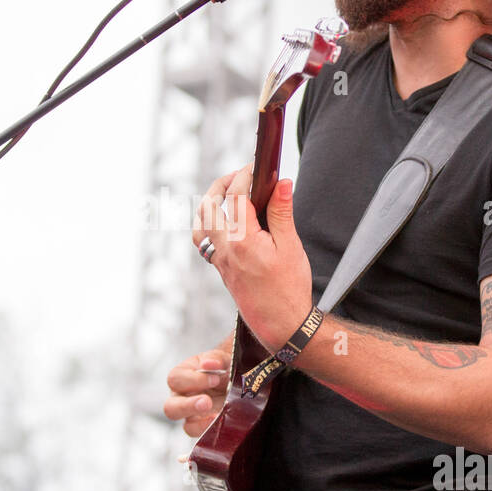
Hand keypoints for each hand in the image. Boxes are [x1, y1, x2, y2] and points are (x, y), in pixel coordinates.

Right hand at [164, 340, 231, 437]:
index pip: (176, 379)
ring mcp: (193, 416)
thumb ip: (216, 358)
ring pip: (187, 427)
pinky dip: (212, 431)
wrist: (240, 378)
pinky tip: (222, 423)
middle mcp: (182, 398)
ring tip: (216, 416)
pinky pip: (203, 436)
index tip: (215, 378)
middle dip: (188, 406)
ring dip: (201, 424)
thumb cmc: (224, 367)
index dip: (193, 380)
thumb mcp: (221, 358)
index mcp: (182, 376)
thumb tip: (209, 364)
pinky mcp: (206, 427)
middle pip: (170, 408)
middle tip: (206, 402)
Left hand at [192, 166, 312, 350]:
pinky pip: (203, 240)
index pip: (236, 196)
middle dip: (222, 184)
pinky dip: (208, 224)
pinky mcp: (220, 268)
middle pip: (209, 205)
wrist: (280, 324)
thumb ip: (282, 212)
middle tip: (241, 175)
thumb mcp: (291, 246)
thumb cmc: (289, 288)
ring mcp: (219, 260)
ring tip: (228, 193)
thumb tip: (281, 182)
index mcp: (243, 241)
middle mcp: (225, 249)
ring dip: (209, 204)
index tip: (256, 166)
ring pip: (200, 223)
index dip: (245, 175)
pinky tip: (225, 220)